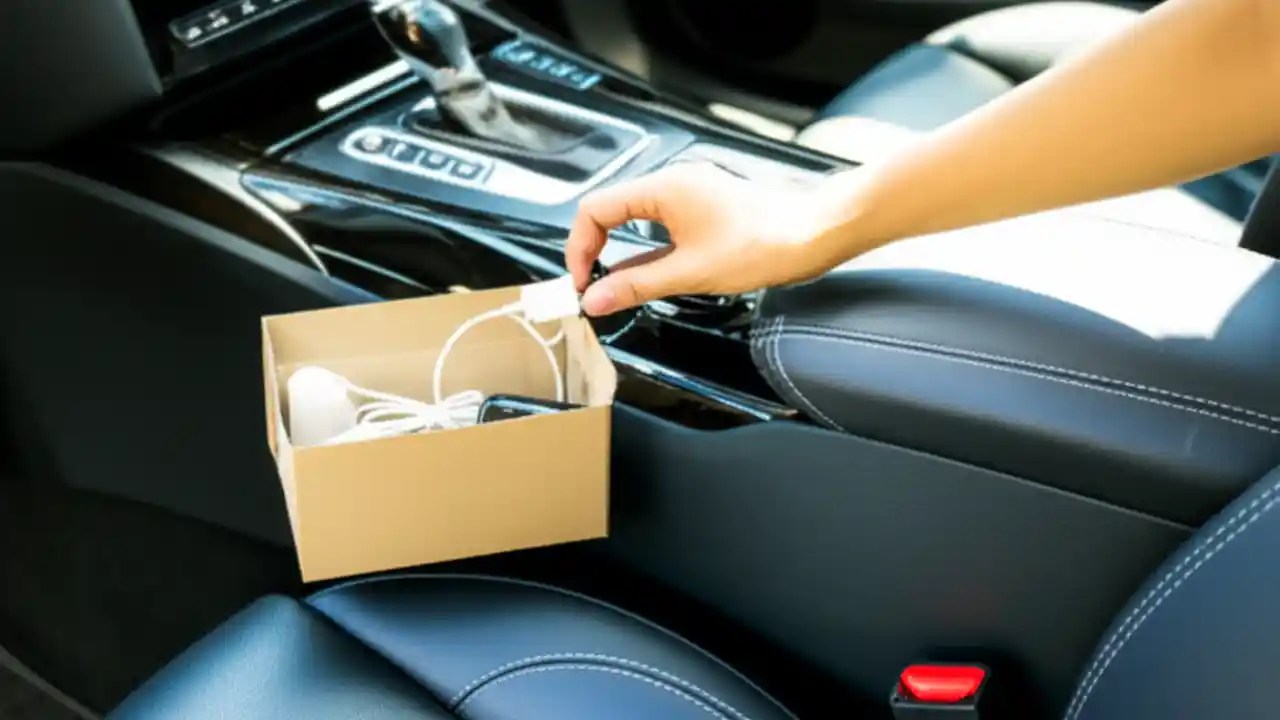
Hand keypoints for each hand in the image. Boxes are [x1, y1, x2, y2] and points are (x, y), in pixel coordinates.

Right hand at [565, 162, 843, 315]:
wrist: (814, 234)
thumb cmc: (762, 245)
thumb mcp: (690, 273)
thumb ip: (636, 285)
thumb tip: (595, 300)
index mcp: (662, 189)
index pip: (595, 210)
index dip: (580, 248)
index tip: (583, 284)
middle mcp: (672, 183)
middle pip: (610, 211)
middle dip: (594, 250)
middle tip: (591, 289)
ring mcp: (689, 193)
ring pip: (634, 219)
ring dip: (619, 251)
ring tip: (615, 287)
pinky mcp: (703, 206)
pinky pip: (659, 224)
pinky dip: (645, 249)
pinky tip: (646, 275)